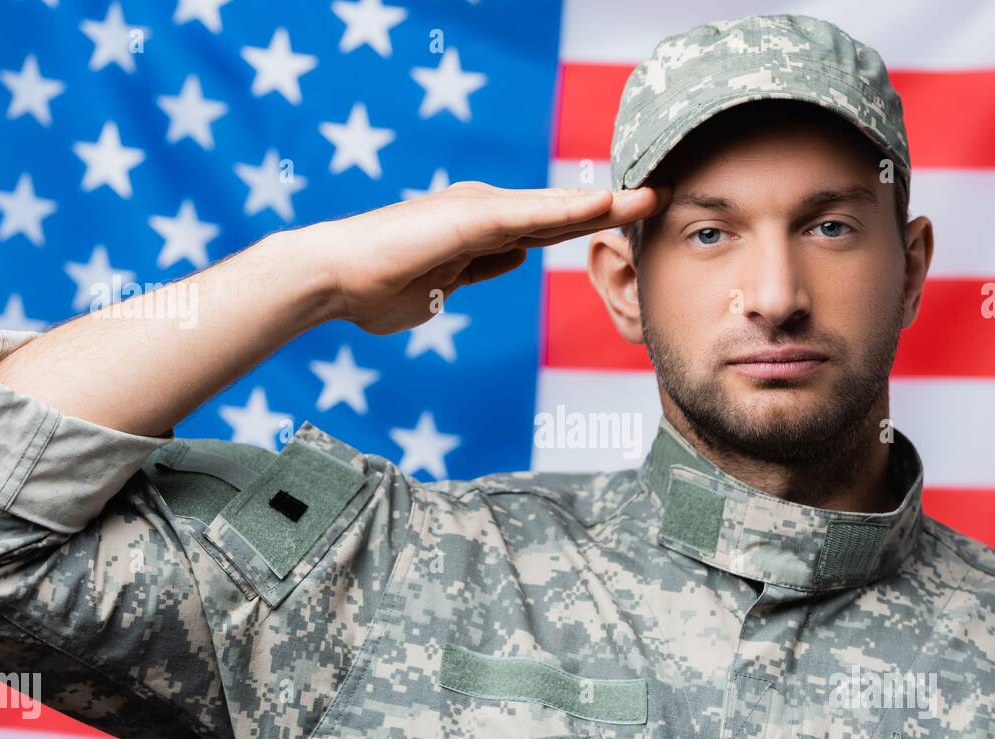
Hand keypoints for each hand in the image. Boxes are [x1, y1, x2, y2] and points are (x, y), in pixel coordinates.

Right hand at [304, 181, 666, 335]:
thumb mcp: (447, 281)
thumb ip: (481, 266)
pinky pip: (526, 214)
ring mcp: (478, 211)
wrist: (333, 280)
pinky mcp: (468, 219)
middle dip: (614, 207)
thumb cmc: (378, 287)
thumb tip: (516, 254)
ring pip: (553, 209)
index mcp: (484, 229)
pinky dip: (565, 209)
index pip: (551, 227)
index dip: (593, 223)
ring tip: (651, 196)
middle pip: (563, 212)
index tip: (634, 222)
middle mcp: (486, 212)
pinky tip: (603, 203)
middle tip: (661, 198)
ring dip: (604, 203)